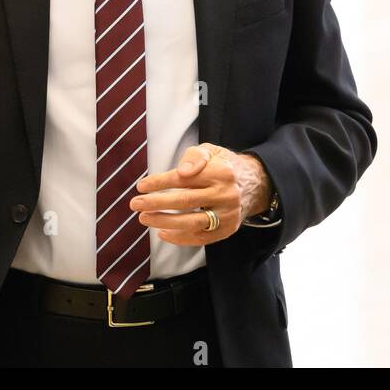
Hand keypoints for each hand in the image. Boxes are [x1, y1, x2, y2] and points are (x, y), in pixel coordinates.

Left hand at [128, 143, 271, 245]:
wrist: (255, 185)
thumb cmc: (223, 167)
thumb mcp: (212, 151)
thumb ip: (195, 156)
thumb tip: (182, 171)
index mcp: (220, 172)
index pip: (184, 179)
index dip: (160, 183)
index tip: (141, 186)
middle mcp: (226, 194)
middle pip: (186, 201)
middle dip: (156, 203)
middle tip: (135, 204)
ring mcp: (227, 214)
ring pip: (191, 222)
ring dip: (164, 222)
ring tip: (144, 218)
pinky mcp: (227, 229)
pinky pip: (200, 238)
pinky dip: (179, 238)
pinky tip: (162, 232)